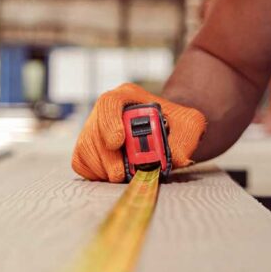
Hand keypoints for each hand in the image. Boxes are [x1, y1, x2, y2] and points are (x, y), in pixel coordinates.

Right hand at [71, 84, 206, 181]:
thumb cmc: (175, 124)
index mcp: (127, 97)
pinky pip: (81, 162)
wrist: (167, 133)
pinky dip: (95, 173)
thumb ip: (186, 137)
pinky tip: (114, 175)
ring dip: (104, 168)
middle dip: (108, 158)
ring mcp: (93, 129)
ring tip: (124, 175)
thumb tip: (176, 158)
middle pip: (93, 132)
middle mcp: (105, 111)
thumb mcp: (190, 124)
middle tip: (123, 173)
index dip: (109, 123)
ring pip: (85, 149)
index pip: (109, 103)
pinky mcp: (88, 148)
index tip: (117, 142)